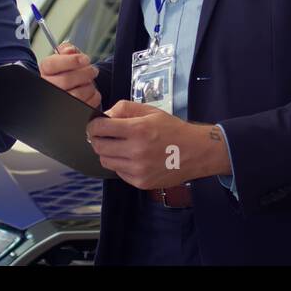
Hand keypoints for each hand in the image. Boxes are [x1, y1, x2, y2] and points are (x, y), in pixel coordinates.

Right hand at [40, 42, 100, 108]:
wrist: (73, 86)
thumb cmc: (69, 70)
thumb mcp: (67, 56)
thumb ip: (68, 50)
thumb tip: (69, 51)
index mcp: (46, 70)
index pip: (52, 64)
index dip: (72, 61)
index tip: (85, 59)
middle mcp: (48, 85)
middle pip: (66, 80)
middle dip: (85, 73)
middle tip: (93, 70)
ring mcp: (58, 100)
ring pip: (76, 94)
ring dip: (89, 86)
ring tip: (90, 82)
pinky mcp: (71, 110)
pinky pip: (86, 104)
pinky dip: (94, 96)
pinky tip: (91, 92)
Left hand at [84, 100, 229, 189]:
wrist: (196, 152)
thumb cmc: (173, 129)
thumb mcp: (150, 111)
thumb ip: (124, 109)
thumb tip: (104, 116)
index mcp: (137, 130)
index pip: (100, 128)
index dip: (93, 125)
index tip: (95, 124)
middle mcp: (136, 151)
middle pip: (99, 147)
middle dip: (98, 139)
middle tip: (104, 135)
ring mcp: (138, 170)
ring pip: (106, 162)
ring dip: (108, 152)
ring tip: (120, 146)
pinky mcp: (141, 182)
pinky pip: (119, 172)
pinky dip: (120, 164)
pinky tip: (132, 158)